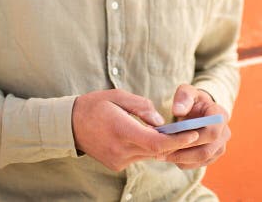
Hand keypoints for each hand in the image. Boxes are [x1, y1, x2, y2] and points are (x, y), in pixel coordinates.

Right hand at [71, 89, 198, 170]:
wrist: (69, 125)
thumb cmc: (94, 105)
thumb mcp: (117, 96)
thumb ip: (141, 106)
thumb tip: (160, 120)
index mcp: (121, 130)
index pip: (156, 142)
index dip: (177, 140)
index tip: (193, 134)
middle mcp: (121, 150)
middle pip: (156, 151)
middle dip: (175, 143)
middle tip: (192, 132)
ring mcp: (118, 160)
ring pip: (149, 155)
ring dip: (161, 145)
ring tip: (176, 133)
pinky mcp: (116, 165)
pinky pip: (139, 157)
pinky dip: (148, 148)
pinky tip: (151, 137)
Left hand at [160, 84, 231, 169]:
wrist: (199, 110)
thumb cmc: (192, 100)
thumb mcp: (187, 92)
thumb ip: (183, 98)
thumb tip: (178, 111)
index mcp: (220, 116)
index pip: (211, 133)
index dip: (192, 139)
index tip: (171, 139)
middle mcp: (224, 133)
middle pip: (205, 151)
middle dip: (182, 153)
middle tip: (160, 153)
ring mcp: (220, 147)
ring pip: (201, 160)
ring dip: (181, 160)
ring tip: (162, 155)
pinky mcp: (212, 156)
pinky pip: (198, 164)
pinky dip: (183, 162)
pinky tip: (169, 156)